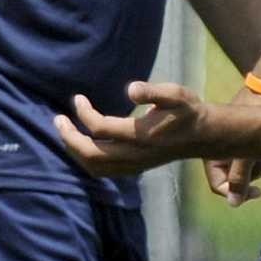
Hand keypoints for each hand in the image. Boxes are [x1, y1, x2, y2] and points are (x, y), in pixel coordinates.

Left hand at [54, 83, 206, 177]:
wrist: (202, 136)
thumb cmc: (187, 111)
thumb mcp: (176, 94)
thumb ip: (153, 91)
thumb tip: (131, 89)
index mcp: (141, 136)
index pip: (100, 128)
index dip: (84, 113)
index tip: (77, 99)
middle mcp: (135, 154)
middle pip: (91, 154)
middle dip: (69, 137)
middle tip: (57, 119)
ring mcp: (134, 165)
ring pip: (94, 166)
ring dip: (75, 150)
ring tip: (65, 131)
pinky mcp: (134, 168)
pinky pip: (102, 171)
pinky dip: (86, 160)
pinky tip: (82, 144)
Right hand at [205, 84, 260, 207]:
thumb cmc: (256, 112)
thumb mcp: (248, 150)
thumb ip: (239, 177)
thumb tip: (233, 203)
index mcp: (210, 152)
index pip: (219, 186)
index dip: (236, 192)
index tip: (259, 192)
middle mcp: (217, 151)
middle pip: (235, 179)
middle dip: (253, 171)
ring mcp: (230, 146)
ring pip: (246, 170)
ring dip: (260, 163)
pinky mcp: (243, 142)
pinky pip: (253, 159)